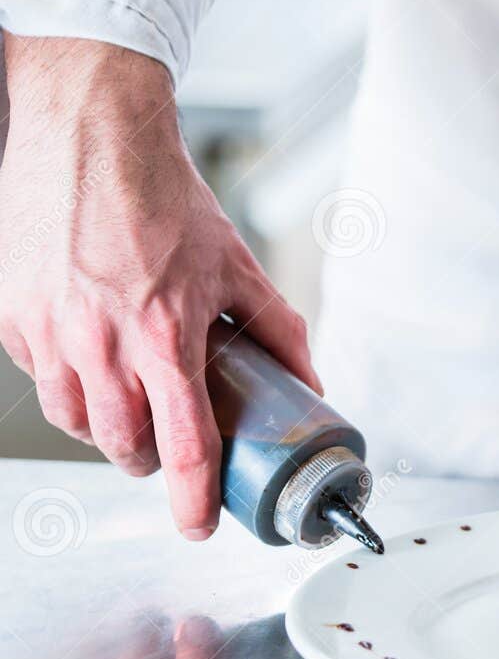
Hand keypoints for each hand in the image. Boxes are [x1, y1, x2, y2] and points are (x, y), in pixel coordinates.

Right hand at [0, 35, 318, 538]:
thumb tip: (309, 378)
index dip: (192, 500)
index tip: (199, 524)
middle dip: (150, 461)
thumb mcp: (237, 263)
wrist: (89, 134)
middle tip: (168, 450)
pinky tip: (92, 363)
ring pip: (75, 421)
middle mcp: (102, 343)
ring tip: (131, 410)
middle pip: (124, 446)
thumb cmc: (164, 195)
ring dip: (107, 430)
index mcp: (165, 336)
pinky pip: (41, 378)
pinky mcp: (14, 316)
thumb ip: (277, 328)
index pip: (183, 446)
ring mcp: (50, 332)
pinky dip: (68, 384)